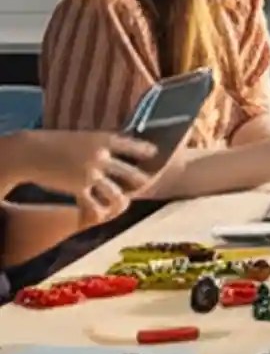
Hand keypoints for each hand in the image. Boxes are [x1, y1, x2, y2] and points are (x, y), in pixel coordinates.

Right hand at [10, 130, 155, 225]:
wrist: (31, 152)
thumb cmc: (54, 142)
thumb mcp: (82, 137)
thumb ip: (99, 143)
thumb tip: (114, 146)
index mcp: (103, 140)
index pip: (131, 146)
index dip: (145, 151)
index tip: (155, 154)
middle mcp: (101, 157)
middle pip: (130, 173)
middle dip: (141, 181)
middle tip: (147, 184)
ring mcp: (91, 174)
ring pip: (116, 193)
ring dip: (121, 200)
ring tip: (124, 203)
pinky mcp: (78, 188)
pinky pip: (94, 206)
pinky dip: (98, 212)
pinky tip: (100, 216)